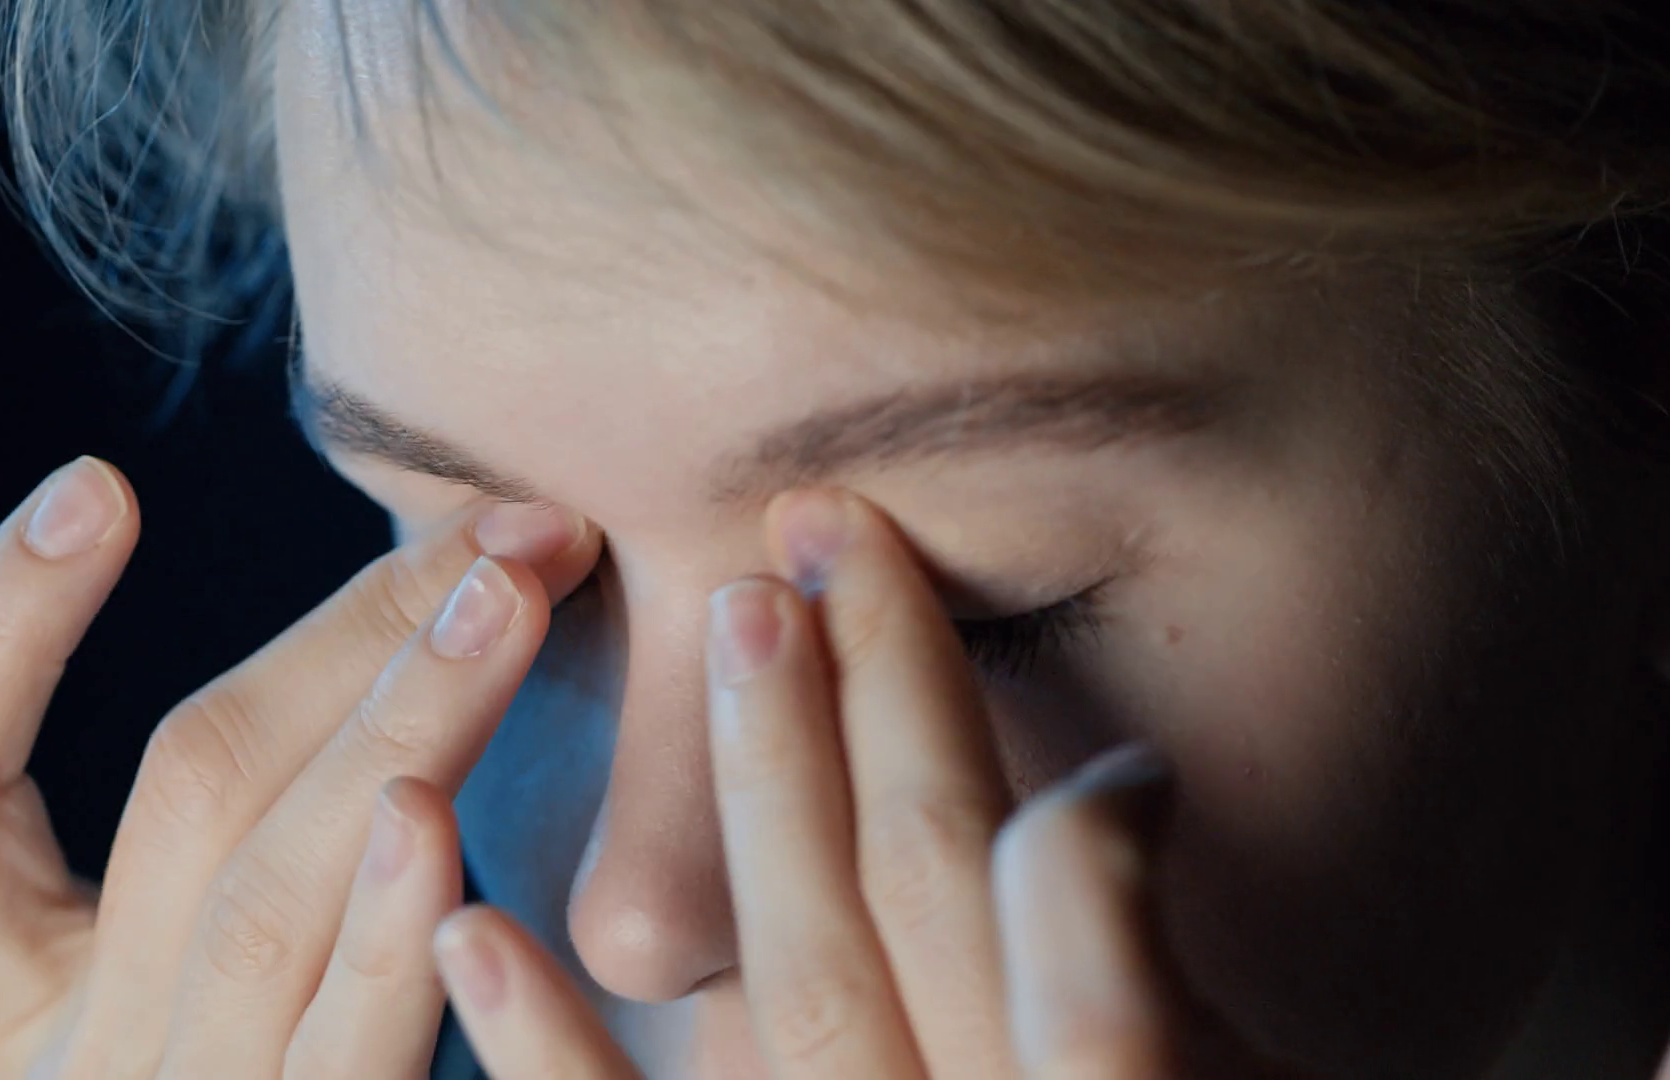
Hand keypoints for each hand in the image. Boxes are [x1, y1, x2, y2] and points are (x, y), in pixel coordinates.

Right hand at [0, 456, 599, 1078]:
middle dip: (339, 642)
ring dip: (400, 731)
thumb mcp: (98, 1017)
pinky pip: (338, 1068)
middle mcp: (67, 1072)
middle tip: (490, 526)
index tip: (99, 487)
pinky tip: (440, 837)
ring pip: (267, 906)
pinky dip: (380, 952)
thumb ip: (27, 890)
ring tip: (506, 597)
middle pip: (177, 806)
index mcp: (3, 1019)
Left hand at [429, 488, 1299, 1078]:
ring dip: (763, 812)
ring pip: (809, 999)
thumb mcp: (1188, 1076)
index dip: (968, 717)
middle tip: (797, 543)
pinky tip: (481, 927)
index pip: (1057, 881)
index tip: (879, 558)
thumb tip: (1107, 800)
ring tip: (718, 638)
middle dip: (868, 710)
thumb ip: (1126, 986)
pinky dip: (560, 1062)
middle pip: (926, 904)